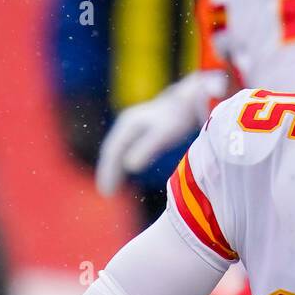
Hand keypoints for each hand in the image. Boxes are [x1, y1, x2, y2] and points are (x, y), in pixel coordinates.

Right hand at [95, 73, 220, 195]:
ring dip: (113, 169)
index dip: (108, 172)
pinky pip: (126, 149)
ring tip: (111, 189)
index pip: (113, 153)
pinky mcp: (141, 130)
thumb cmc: (177, 119)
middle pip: (111, 151)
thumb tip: (129, 167)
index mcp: (128, 126)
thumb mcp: (162, 136)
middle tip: (106, 194)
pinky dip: (121, 163)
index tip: (106, 191)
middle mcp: (127, 124)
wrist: (189, 100)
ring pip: (117, 150)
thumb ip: (146, 149)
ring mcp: (133, 126)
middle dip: (107, 172)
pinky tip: (125, 173)